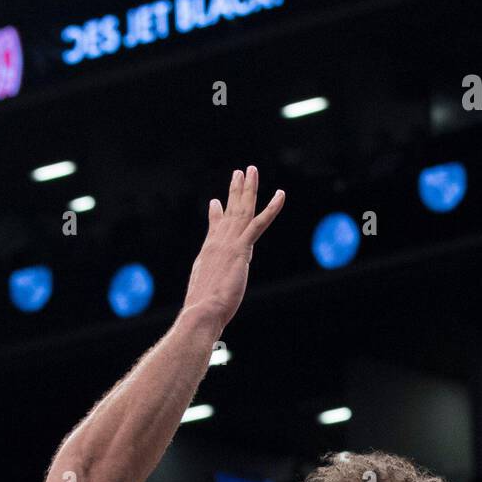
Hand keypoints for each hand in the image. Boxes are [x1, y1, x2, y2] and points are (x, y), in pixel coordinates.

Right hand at [182, 166, 284, 335]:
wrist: (202, 311)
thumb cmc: (201, 310)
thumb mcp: (202, 291)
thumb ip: (206, 283)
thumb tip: (202, 289)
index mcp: (208, 253)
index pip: (214, 228)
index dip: (217, 214)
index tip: (216, 202)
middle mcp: (218, 243)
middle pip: (229, 212)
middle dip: (235, 191)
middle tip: (240, 173)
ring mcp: (229, 243)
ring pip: (243, 210)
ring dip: (249, 188)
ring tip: (252, 170)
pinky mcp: (241, 249)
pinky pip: (259, 223)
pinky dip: (272, 208)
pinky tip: (280, 195)